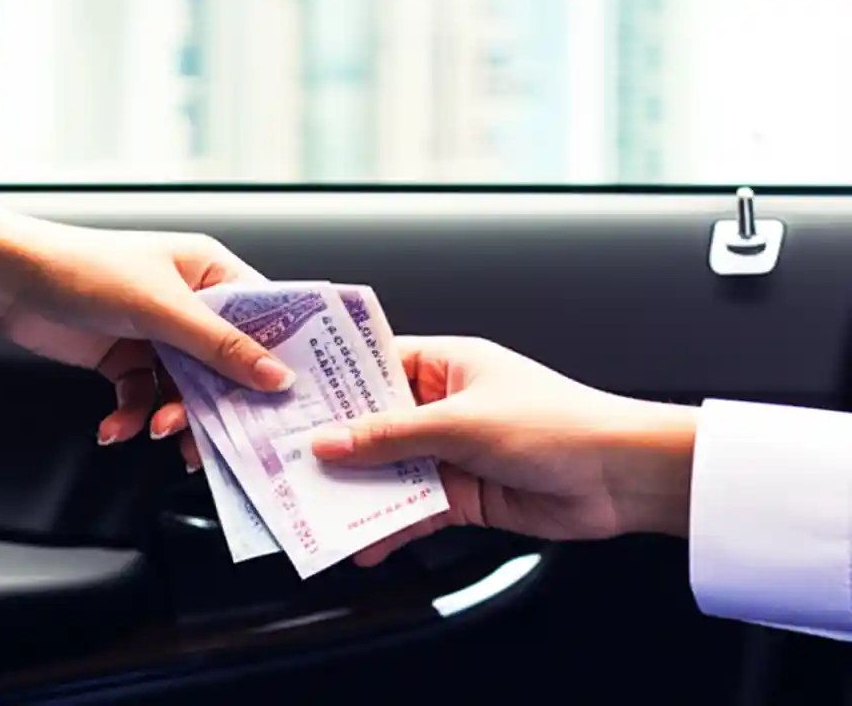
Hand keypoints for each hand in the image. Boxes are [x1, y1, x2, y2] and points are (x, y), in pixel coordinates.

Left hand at [0, 222, 294, 445]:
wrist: (10, 280)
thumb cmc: (85, 269)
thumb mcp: (162, 309)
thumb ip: (219, 347)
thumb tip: (275, 376)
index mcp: (209, 272)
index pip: (263, 318)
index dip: (277, 359)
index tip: (289, 401)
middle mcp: (188, 303)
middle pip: (223, 365)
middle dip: (216, 403)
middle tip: (215, 435)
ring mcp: (156, 333)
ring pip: (185, 389)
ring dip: (173, 415)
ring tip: (158, 430)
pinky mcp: (125, 358)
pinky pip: (144, 397)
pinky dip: (133, 417)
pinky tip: (116, 428)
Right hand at [309, 337, 697, 566]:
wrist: (621, 476)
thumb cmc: (557, 424)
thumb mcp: (460, 423)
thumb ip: (390, 437)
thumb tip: (330, 442)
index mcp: (445, 365)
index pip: (374, 368)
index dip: (334, 386)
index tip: (291, 402)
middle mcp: (443, 406)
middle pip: (374, 426)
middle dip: (337, 447)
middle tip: (288, 463)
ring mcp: (452, 452)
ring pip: (389, 472)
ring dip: (358, 492)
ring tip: (316, 510)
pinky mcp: (463, 495)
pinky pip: (413, 509)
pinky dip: (389, 527)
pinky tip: (365, 543)